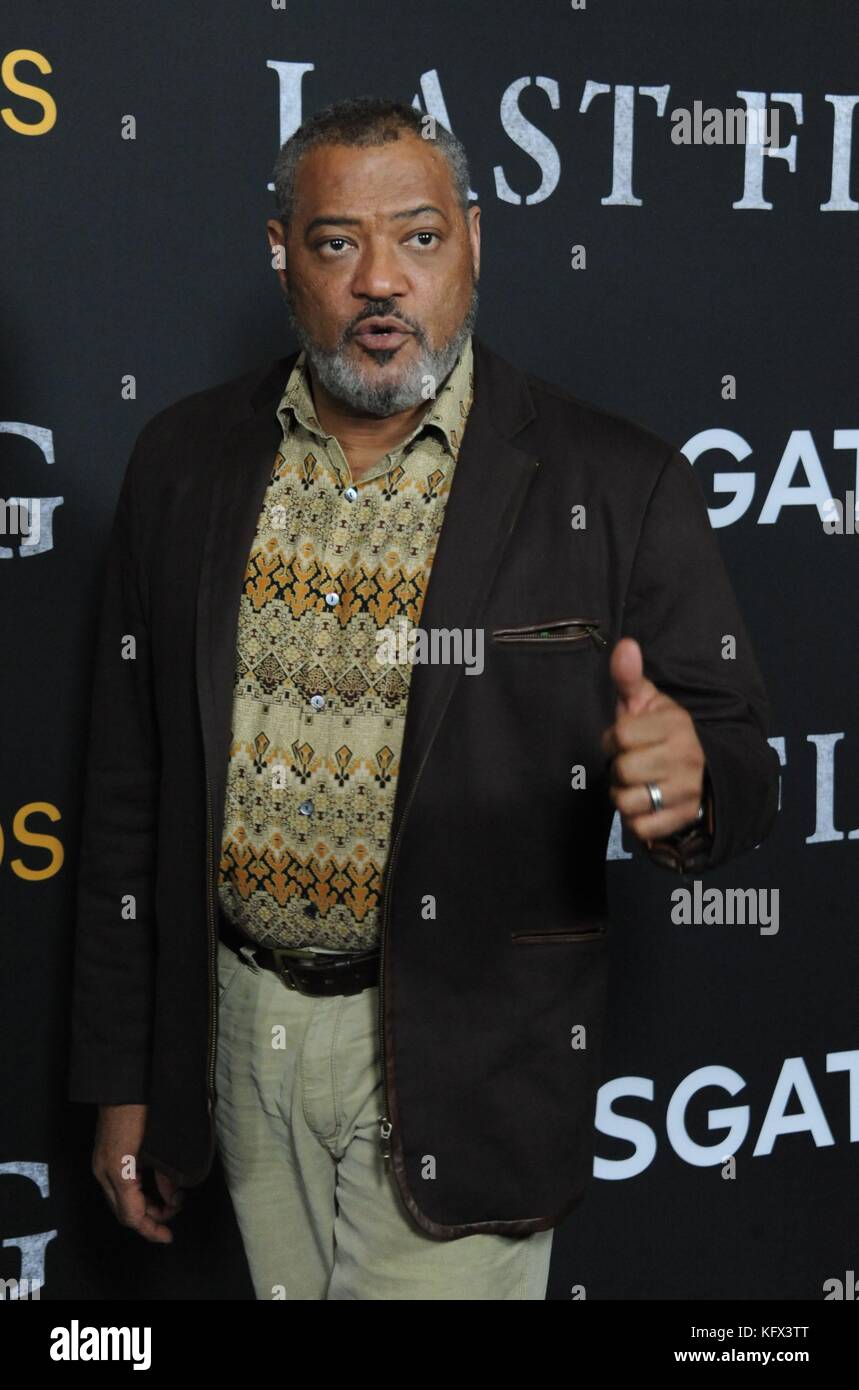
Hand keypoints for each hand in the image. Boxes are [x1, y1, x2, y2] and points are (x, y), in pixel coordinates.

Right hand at [92, 1103, 183, 1243]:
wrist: (122, 1081)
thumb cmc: (141, 1109)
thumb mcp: (157, 1145)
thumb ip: (165, 1175)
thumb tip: (173, 1197)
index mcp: (117, 1172)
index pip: (132, 1215)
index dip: (152, 1229)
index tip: (169, 1236)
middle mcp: (104, 1173)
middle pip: (125, 1211)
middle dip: (151, 1217)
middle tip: (176, 1209)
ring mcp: (102, 1164)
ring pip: (122, 1199)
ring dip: (145, 1204)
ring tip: (170, 1197)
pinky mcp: (106, 1156)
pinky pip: (120, 1185)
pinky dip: (138, 1191)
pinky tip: (156, 1186)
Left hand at [601, 636, 705, 842]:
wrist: (707, 769)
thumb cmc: (664, 733)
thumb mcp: (648, 701)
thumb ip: (629, 676)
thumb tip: (624, 644)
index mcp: (676, 725)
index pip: (619, 736)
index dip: (612, 740)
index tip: (623, 741)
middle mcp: (686, 757)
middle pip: (623, 771)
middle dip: (618, 769)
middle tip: (632, 764)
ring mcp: (688, 790)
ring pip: (627, 802)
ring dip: (624, 796)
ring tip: (637, 785)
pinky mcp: (685, 818)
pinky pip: (640, 829)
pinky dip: (635, 821)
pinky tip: (645, 805)